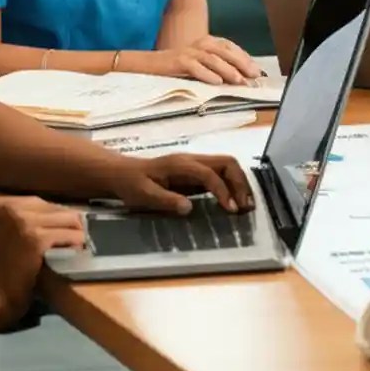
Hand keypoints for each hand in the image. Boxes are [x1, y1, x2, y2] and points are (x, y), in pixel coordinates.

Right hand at [0, 197, 85, 321]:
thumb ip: (12, 220)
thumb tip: (43, 215)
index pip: (38, 202)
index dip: (53, 216)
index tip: (59, 226)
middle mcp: (10, 209)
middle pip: (54, 208)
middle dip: (66, 222)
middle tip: (74, 235)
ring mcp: (24, 222)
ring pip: (68, 218)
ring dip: (75, 232)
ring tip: (76, 244)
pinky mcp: (37, 239)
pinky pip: (71, 235)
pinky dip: (77, 243)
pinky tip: (76, 251)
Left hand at [109, 154, 254, 215]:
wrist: (123, 173)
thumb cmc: (132, 184)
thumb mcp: (143, 194)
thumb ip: (166, 200)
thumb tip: (189, 208)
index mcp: (180, 164)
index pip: (209, 173)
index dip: (222, 190)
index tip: (230, 210)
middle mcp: (192, 160)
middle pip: (227, 162)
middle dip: (240, 183)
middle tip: (245, 207)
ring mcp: (196, 164)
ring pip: (228, 166)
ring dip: (240, 184)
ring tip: (246, 205)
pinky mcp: (197, 172)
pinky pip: (222, 174)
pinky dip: (233, 185)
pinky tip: (235, 201)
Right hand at [146, 36, 261, 84]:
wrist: (150, 64)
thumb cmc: (179, 66)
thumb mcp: (201, 63)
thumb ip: (219, 66)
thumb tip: (242, 76)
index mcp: (207, 42)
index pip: (230, 47)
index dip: (245, 57)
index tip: (257, 70)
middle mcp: (200, 44)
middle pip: (225, 51)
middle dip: (241, 63)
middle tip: (254, 75)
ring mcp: (189, 52)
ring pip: (212, 59)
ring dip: (227, 70)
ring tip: (239, 80)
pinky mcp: (178, 61)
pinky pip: (195, 67)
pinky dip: (207, 74)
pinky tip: (216, 82)